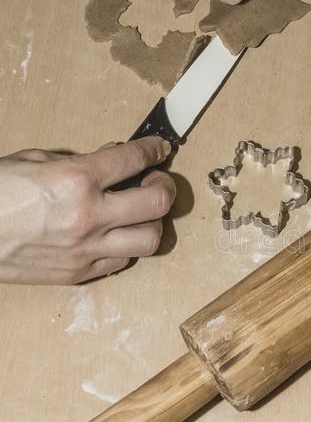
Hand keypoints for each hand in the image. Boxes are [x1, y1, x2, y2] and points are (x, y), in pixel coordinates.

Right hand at [0, 137, 175, 284]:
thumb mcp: (33, 161)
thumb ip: (78, 161)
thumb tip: (111, 159)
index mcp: (75, 179)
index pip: (134, 159)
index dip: (154, 150)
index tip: (160, 149)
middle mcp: (88, 215)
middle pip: (157, 202)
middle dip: (166, 187)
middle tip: (158, 181)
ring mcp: (86, 249)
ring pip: (150, 240)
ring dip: (153, 222)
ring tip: (143, 212)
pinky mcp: (78, 273)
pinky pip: (121, 261)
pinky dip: (127, 246)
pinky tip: (117, 234)